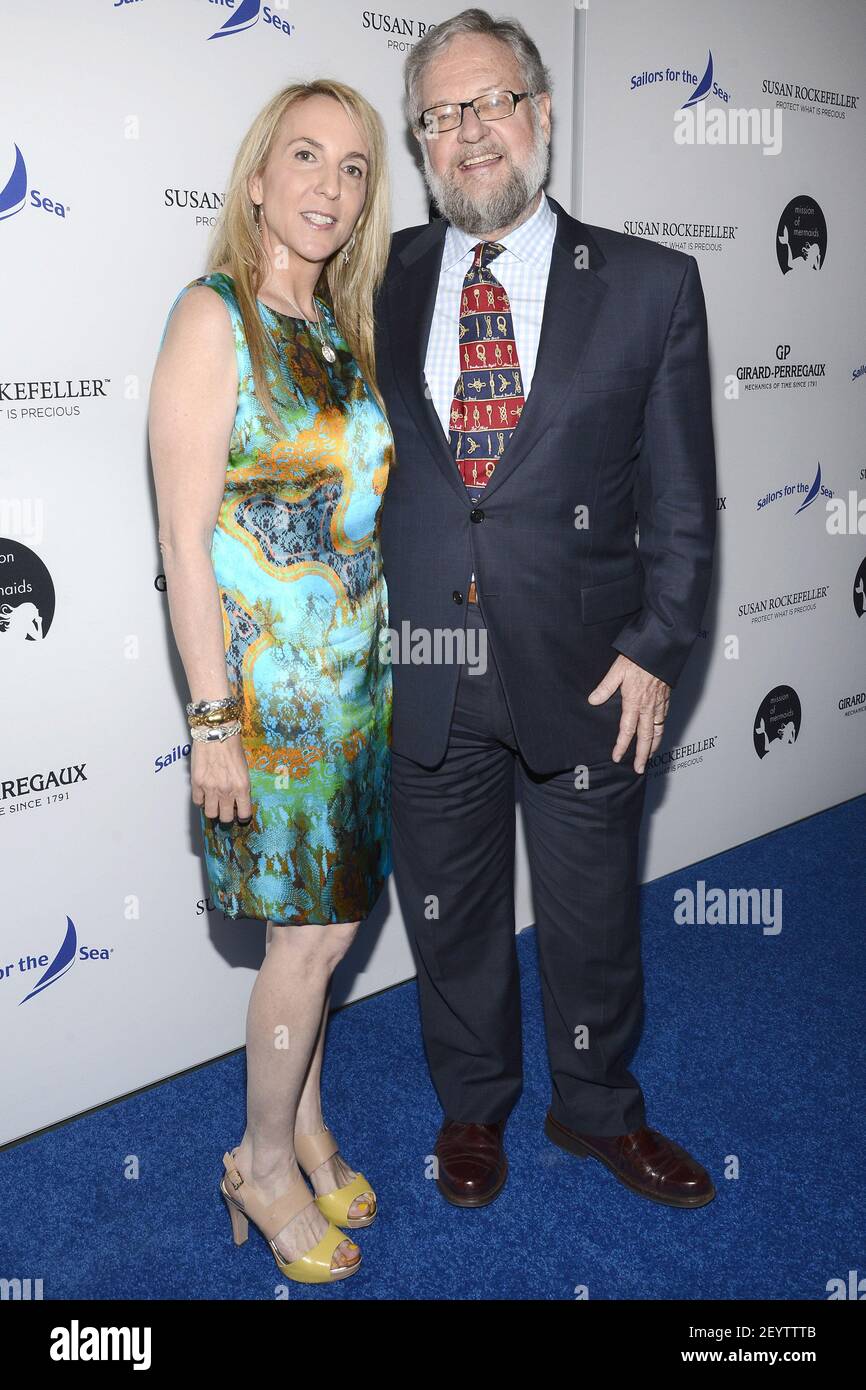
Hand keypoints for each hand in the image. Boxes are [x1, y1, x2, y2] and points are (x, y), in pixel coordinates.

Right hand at [190, 733, 252, 823]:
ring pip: (210, 813)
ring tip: (214, 803)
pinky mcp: (197, 784)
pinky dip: (201, 800)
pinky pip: (197, 802)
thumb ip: (241, 786)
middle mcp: (226, 791)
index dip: (242, 817)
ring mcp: (210, 789)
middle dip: (226, 816)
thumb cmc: (232, 747)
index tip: (240, 816)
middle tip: (226, 811)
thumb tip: (238, 799)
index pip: (244, 814)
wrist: (216, 733)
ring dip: (213, 810)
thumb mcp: (244, 769)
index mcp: (242, 787)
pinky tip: (204, 793)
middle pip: (225, 818)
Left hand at [587, 655, 670, 773]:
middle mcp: (648, 706)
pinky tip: (658, 734)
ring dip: (654, 746)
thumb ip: (605, 687)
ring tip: (650, 757)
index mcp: (634, 702)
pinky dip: (661, 731)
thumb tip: (592, 701)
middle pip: (646, 737)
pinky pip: (664, 720)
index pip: (627, 730)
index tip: (617, 757)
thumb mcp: (617, 670)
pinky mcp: (666, 698)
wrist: (661, 649)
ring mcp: (659, 704)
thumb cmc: (639, 657)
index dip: (622, 746)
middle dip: (642, 755)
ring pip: (658, 731)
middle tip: (639, 769)